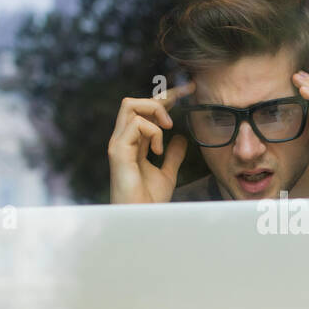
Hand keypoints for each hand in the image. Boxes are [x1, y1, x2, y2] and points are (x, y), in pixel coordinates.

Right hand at [107, 82, 193, 203]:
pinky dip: (153, 131)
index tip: (190, 91)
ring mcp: (118, 143)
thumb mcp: (167, 173)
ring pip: (130, 104)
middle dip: (160, 97)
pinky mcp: (118, 150)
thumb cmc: (149, 200)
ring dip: (155, 112)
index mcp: (132, 142)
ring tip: (168, 128)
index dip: (166, 98)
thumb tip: (181, 138)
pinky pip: (136, 124)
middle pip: (134, 101)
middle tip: (181, 103)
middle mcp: (122, 139)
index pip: (145, 111)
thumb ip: (172, 155)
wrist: (140, 217)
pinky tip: (158, 149)